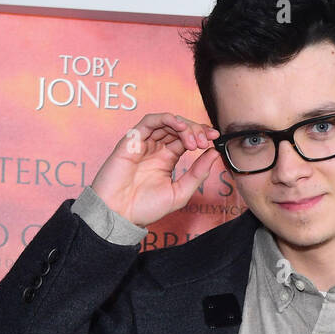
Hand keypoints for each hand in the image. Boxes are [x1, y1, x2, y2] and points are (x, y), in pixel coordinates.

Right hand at [90, 112, 220, 226]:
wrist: (119, 214)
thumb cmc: (145, 208)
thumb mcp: (180, 193)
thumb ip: (197, 174)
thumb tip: (214, 153)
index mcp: (166, 159)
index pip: (186, 138)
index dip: (201, 134)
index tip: (214, 137)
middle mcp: (155, 148)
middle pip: (178, 128)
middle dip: (195, 130)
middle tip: (205, 142)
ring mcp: (144, 143)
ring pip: (167, 122)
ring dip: (184, 126)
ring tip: (193, 141)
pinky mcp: (132, 140)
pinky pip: (150, 121)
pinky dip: (166, 119)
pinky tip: (179, 126)